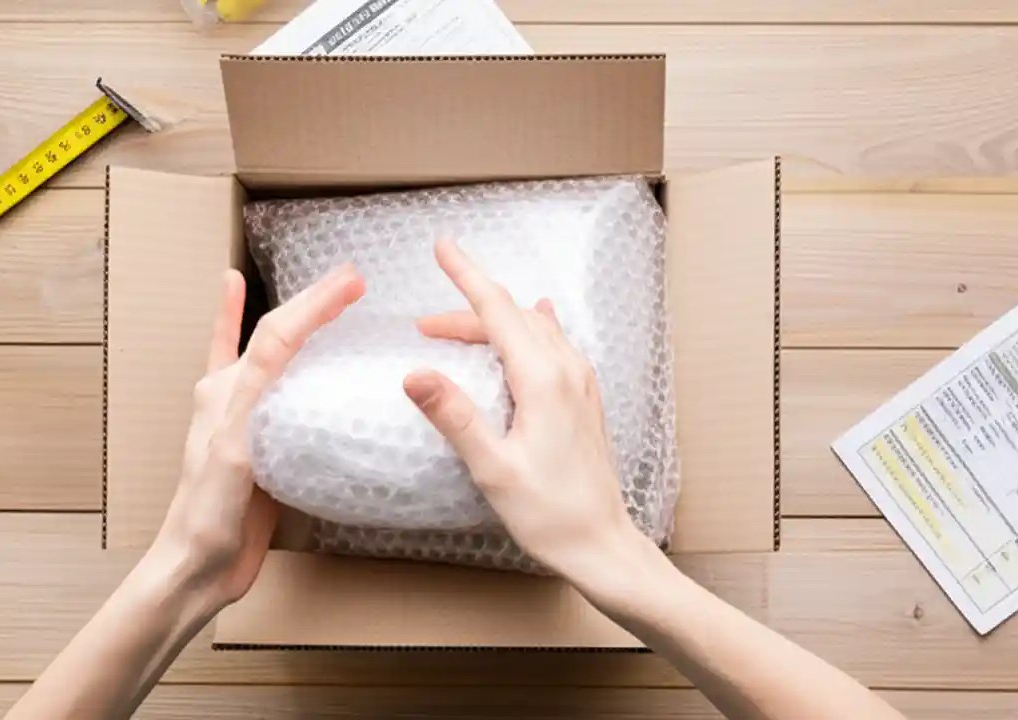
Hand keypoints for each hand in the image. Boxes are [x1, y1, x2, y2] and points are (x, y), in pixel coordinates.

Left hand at [151, 264, 364, 608]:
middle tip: (353, 279)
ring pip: (272, 357)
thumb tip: (283, 335)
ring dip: (296, 320)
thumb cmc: (208, 511)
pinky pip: (275, 400)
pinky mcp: (261, 446)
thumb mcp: (234, 445)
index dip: (315, 303)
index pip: (277, 333)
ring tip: (325, 295)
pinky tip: (277, 343)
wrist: (197, 567)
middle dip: (311, 302)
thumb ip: (255, 390)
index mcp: (223, 389)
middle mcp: (232, 396)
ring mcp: (246, 419)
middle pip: (277, 335)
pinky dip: (274, 367)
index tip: (353, 281)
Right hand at [404, 240, 646, 587]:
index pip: (496, 310)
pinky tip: (535, 322)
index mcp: (543, 380)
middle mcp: (567, 371)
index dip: (466, 275)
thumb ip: (454, 416)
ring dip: (493, 322)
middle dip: (466, 310)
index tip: (442, 246)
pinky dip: (527, 330)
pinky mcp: (585, 399)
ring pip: (533, 329)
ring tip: (456, 329)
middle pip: (511, 318)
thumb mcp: (492, 468)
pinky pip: (555, 345)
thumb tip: (414, 373)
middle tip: (423, 324)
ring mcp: (581, 383)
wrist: (603, 544)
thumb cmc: (549, 513)